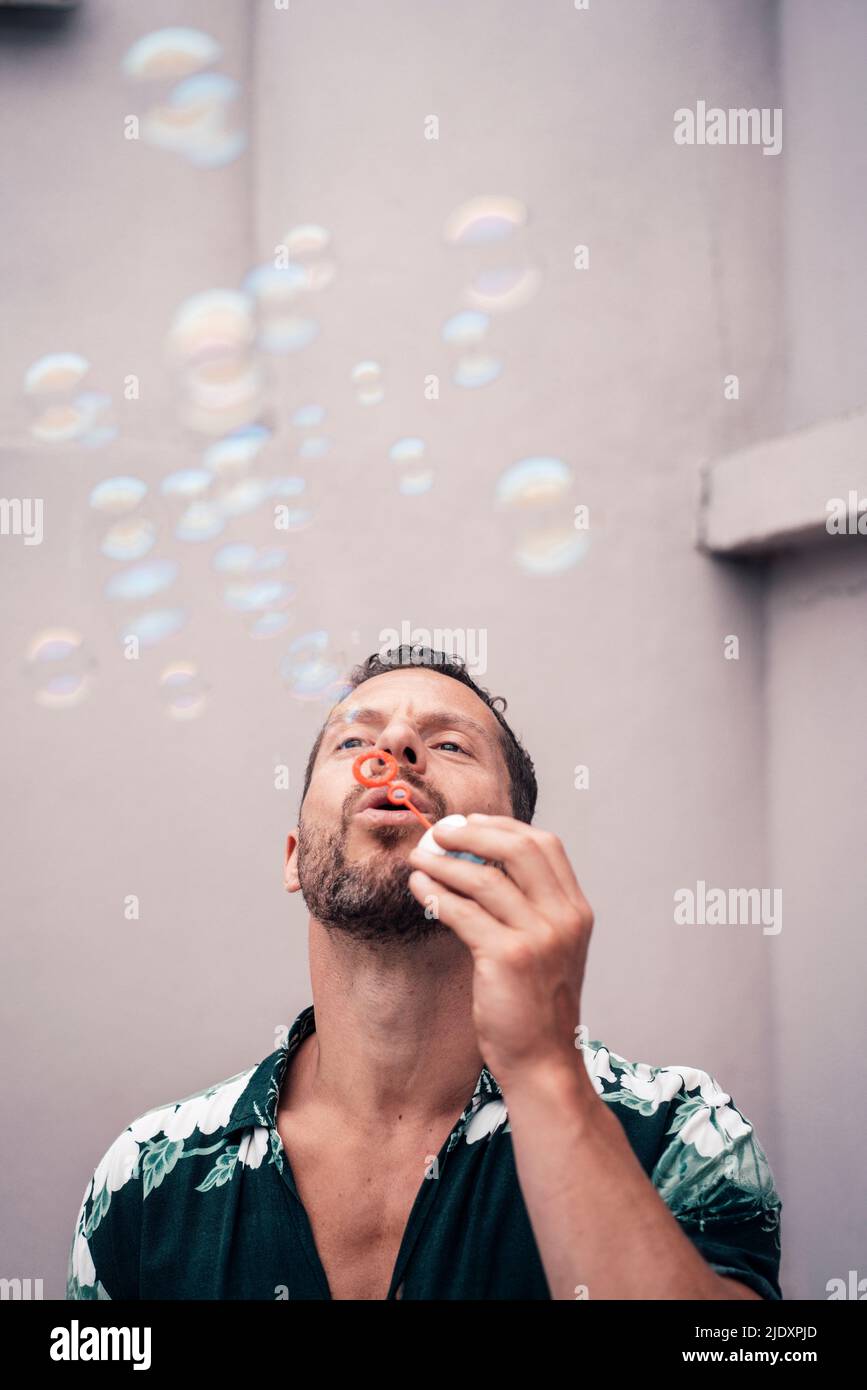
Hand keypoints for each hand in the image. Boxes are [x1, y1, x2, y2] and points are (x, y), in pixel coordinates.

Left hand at [407, 814, 594, 1092]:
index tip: (469, 823)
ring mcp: (539, 936)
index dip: (503, 826)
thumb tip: (477, 860)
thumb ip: (526, 905)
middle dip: (472, 833)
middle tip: (437, 833)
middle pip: (518, 847)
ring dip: (444, 862)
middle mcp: (564, 917)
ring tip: (419, 858)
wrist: (544, 1061)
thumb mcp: (548, 946)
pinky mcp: (509, 957)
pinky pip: (463, 911)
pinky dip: (435, 893)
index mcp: (576, 910)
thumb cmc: (536, 1004)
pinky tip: (419, 888)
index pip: (544, 844)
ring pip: (484, 877)